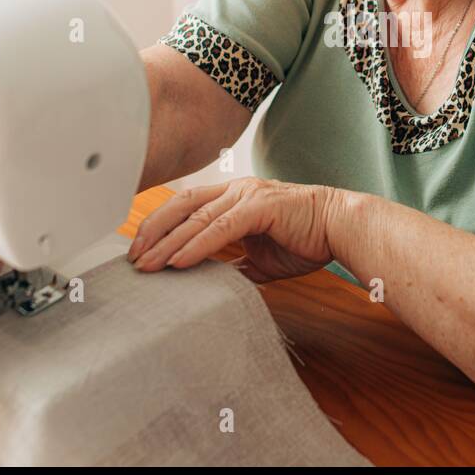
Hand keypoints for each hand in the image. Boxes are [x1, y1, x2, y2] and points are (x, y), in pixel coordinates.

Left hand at [128, 178, 338, 282]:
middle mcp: (236, 190)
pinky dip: (196, 245)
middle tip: (132, 259)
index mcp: (234, 197)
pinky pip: (220, 228)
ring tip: (147, 265)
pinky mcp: (260, 207)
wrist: (342, 227)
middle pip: (181, 205)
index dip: (160, 227)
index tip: (140, 251)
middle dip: (153, 232)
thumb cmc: (307, 239)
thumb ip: (235, 265)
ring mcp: (247, 196)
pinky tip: (179, 262)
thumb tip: (213, 284)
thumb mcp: (261, 258)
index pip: (186, 207)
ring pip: (196, 217)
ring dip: (168, 242)